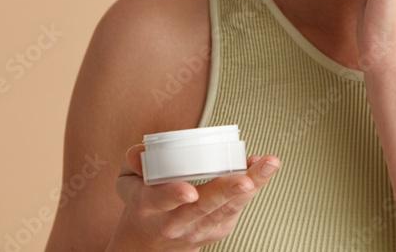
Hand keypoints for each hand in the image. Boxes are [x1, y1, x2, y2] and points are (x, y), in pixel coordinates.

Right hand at [109, 143, 279, 250]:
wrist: (148, 243)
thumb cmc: (141, 199)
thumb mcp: (127, 180)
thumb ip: (134, 160)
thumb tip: (144, 152)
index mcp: (147, 206)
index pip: (159, 201)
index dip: (174, 195)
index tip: (189, 191)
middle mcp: (173, 223)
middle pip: (203, 207)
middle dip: (226, 190)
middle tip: (246, 178)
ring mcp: (197, 230)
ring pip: (227, 209)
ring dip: (252, 185)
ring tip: (269, 164)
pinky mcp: (216, 230)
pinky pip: (236, 209)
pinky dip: (252, 188)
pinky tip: (262, 168)